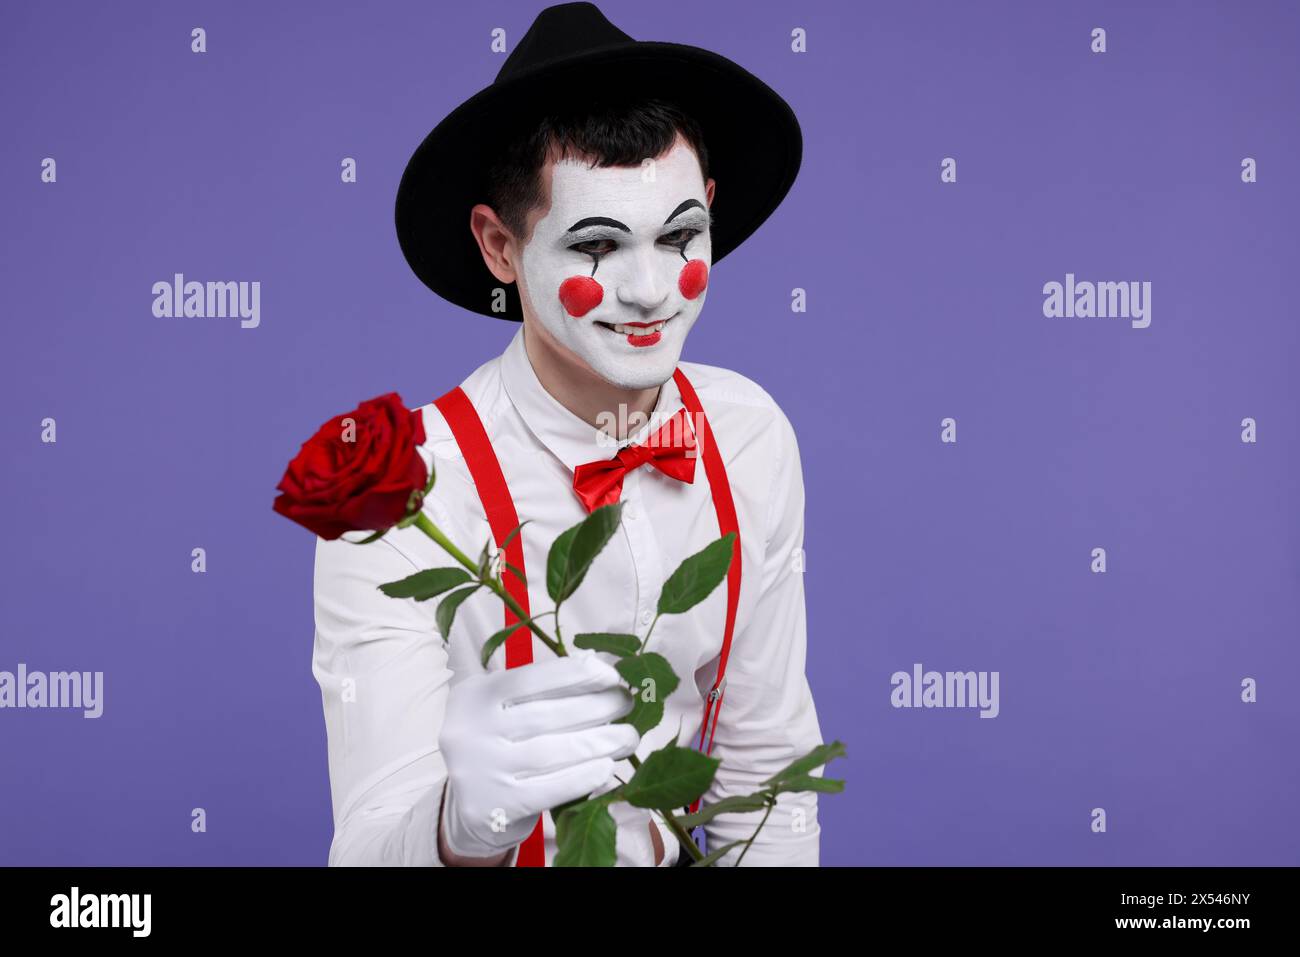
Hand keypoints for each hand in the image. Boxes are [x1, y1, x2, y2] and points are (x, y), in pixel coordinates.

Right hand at [438, 653, 638, 860]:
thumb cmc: (498, 742)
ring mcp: (480, 772)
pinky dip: (581, 778)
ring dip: (600, 742)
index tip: (611, 676)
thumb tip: (597, 667)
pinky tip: (606, 768)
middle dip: (597, 707)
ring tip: (628, 737)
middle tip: (626, 704)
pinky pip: (547, 791)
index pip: (532, 678)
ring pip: (551, 752)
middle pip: (547, 715)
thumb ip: (543, 687)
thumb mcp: (505, 705)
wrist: (465, 803)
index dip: (577, 674)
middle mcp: (473, 731)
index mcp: (477, 695)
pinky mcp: (493, 809)